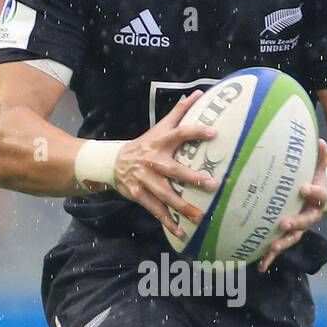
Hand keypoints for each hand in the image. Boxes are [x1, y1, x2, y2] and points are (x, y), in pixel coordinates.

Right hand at [113, 90, 217, 239]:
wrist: (112, 161)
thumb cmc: (144, 144)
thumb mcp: (159, 127)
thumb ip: (179, 112)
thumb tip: (199, 93)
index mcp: (160, 143)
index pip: (180, 133)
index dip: (196, 131)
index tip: (214, 132)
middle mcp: (153, 161)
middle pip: (173, 170)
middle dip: (191, 177)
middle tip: (212, 184)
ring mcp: (145, 180)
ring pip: (165, 195)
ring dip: (182, 206)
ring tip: (200, 216)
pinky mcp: (139, 195)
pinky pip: (155, 210)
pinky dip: (168, 222)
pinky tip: (181, 232)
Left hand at [257, 137, 326, 272]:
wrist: (319, 199)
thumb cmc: (315, 180)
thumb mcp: (319, 168)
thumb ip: (319, 157)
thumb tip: (318, 139)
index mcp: (319, 199)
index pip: (318, 195)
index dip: (312, 192)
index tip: (303, 188)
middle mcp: (311, 216)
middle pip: (305, 222)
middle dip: (294, 223)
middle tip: (283, 223)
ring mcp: (301, 228)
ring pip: (293, 238)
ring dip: (282, 244)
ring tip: (272, 248)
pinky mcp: (289, 236)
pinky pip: (280, 247)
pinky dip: (270, 257)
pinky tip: (261, 267)